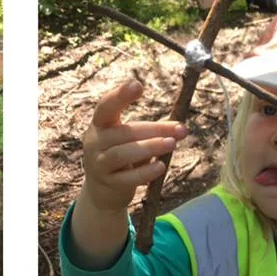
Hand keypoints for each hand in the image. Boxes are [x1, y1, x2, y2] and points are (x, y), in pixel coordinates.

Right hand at [79, 78, 187, 214]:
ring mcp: (98, 164)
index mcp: (101, 124)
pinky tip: (160, 166)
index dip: (120, 96)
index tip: (138, 85)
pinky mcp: (107, 183)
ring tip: (172, 144)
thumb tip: (180, 129)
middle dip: (154, 130)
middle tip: (181, 129)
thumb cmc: (122, 153)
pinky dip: (145, 172)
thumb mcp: (129, 137)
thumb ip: (150, 131)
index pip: (106, 106)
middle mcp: (95, 142)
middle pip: (123, 133)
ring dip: (149, 148)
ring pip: (122, 154)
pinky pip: (126, 178)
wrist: (101, 189)